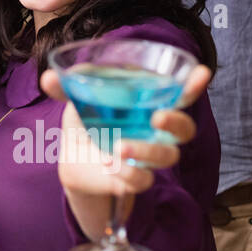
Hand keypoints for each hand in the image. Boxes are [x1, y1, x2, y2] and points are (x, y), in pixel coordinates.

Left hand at [41, 63, 210, 198]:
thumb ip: (66, 88)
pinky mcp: (136, 178)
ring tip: (118, 147)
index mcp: (146, 104)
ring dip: (145, 150)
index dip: (194, 84)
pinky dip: (126, 172)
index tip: (203, 72)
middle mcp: (155, 130)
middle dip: (177, 121)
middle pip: (184, 128)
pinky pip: (142, 178)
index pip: (179, 93)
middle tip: (157, 117)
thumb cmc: (87, 121)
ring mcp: (148, 155)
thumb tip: (48, 78)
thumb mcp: (76, 100)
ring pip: (167, 155)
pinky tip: (108, 166)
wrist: (74, 160)